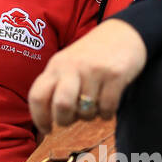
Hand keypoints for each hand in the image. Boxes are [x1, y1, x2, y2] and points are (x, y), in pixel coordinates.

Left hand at [29, 18, 147, 133]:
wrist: (124, 33)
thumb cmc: (91, 56)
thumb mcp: (66, 64)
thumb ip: (55, 86)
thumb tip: (45, 121)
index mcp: (55, 66)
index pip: (37, 96)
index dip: (39, 118)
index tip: (47, 129)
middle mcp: (72, 67)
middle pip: (62, 105)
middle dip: (66, 120)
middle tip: (72, 118)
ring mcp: (94, 70)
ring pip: (86, 110)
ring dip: (89, 116)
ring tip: (93, 105)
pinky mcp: (115, 75)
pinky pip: (107, 108)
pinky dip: (106, 114)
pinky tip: (107, 105)